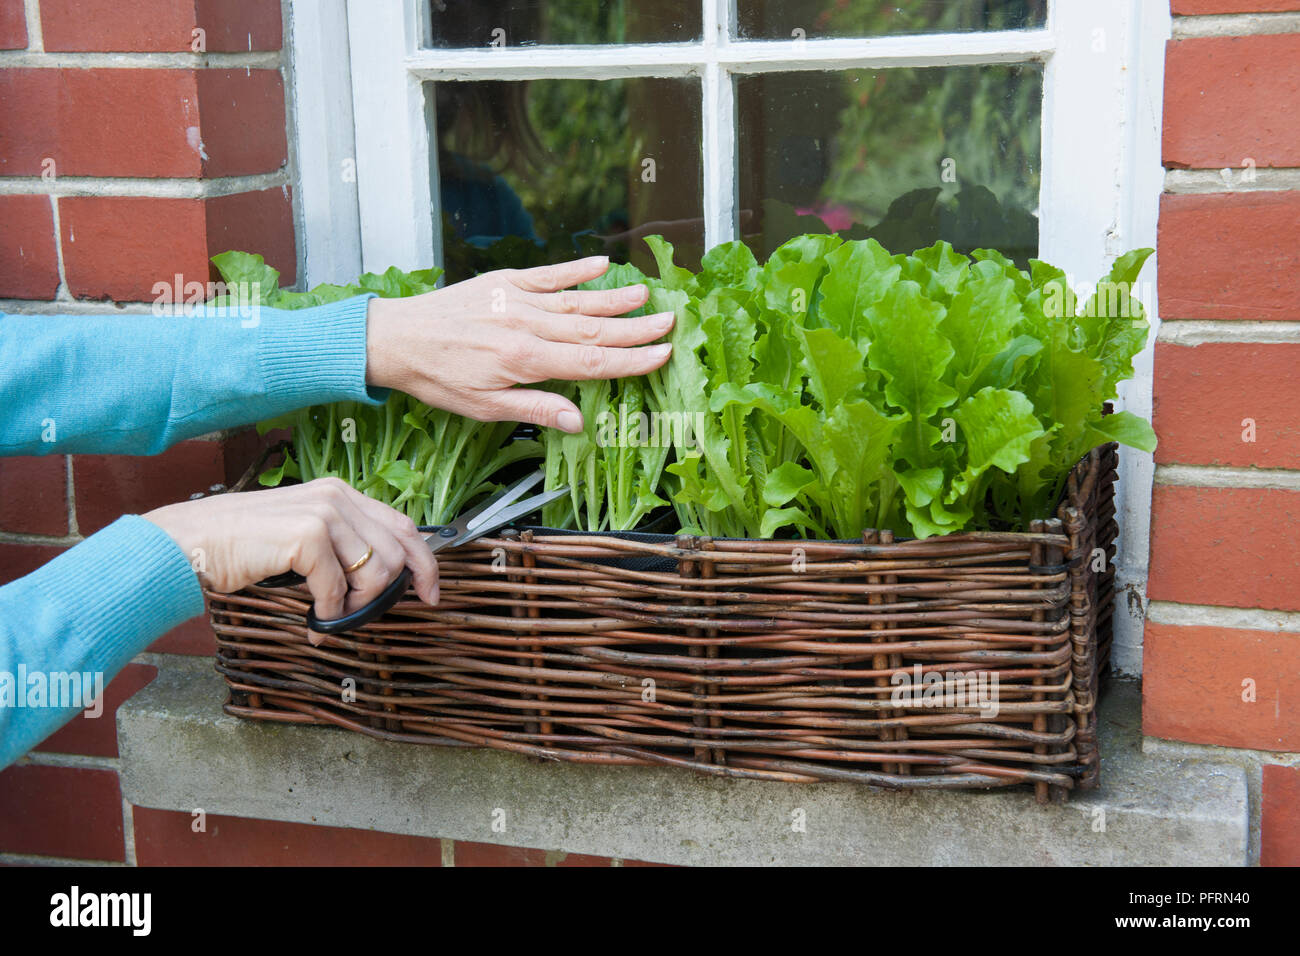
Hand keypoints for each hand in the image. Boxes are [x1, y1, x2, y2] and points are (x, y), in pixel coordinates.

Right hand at [144, 478, 438, 645]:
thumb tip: (378, 578)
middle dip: (388, 592)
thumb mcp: (302, 533)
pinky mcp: (307, 536)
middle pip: (398, 550)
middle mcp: (336, 496)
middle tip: (362, 616)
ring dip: (356, 605)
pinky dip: (328, 613)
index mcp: (340, 493)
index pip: (404, 525)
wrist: (191, 542)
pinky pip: (339, 589)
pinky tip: (312, 619)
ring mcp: (323, 513)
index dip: (424, 562)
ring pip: (376, 571)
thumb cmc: (241, 544)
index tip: (429, 592)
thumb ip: (340, 544)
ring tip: (329, 615)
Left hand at [364, 256, 673, 432]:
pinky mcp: (503, 283)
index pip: (593, 361)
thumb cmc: (437, 378)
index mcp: (525, 360)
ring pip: (577, 300)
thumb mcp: (484, 408)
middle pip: (594, 328)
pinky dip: (576, 269)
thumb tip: (577, 421)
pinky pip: (548, 275)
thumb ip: (535, 409)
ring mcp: (516, 299)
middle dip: (636, 328)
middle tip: (672, 321)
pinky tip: (602, 265)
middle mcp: (526, 325)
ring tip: (648, 296)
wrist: (395, 339)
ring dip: (615, 299)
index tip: (663, 354)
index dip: (632, 360)